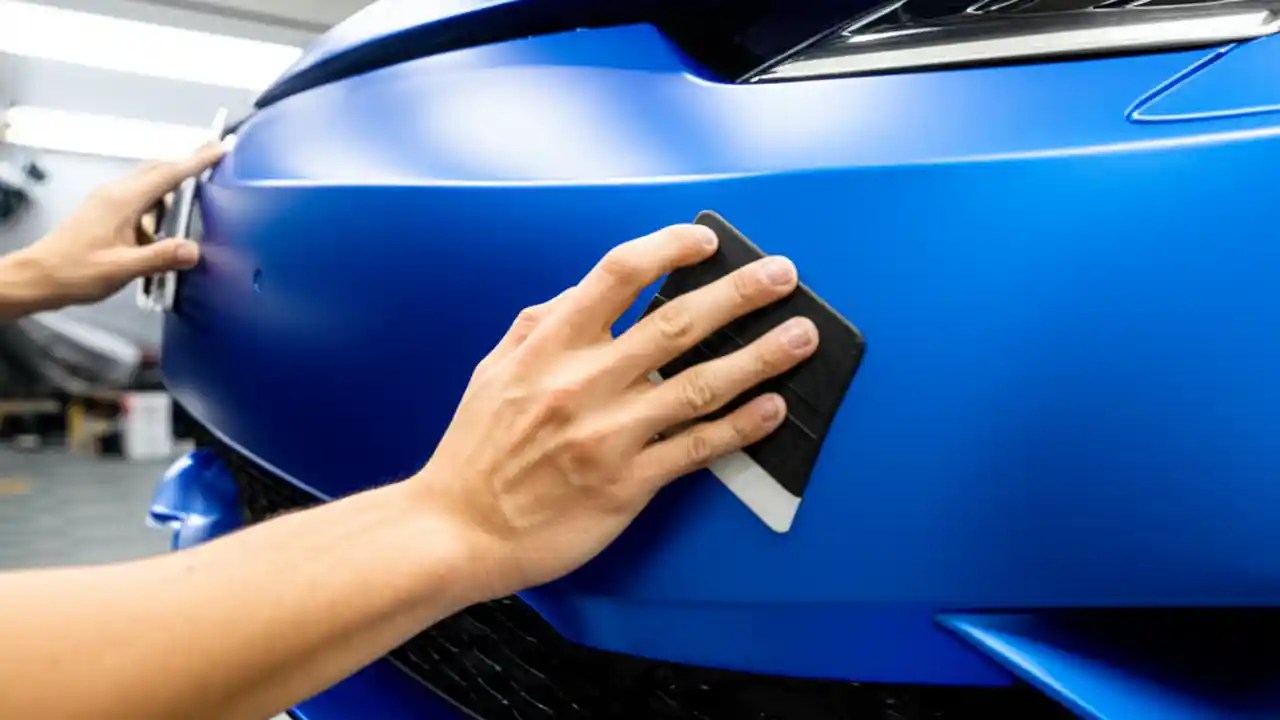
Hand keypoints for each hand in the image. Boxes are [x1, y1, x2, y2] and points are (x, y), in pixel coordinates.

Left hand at [15, 143, 224, 306]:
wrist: (39, 276)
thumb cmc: (76, 271)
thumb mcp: (122, 268)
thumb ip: (160, 258)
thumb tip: (194, 250)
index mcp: (122, 201)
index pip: (167, 174)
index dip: (197, 161)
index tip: (220, 149)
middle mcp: (115, 194)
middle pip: (158, 169)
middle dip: (187, 162)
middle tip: (215, 157)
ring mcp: (108, 201)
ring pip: (148, 183)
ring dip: (173, 184)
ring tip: (198, 195)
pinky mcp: (105, 212)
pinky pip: (139, 198)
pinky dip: (160, 202)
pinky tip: (167, 225)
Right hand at [412, 224, 818, 601]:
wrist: (458, 531)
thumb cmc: (474, 453)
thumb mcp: (493, 371)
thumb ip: (538, 327)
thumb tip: (580, 296)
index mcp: (549, 347)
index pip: (618, 275)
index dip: (668, 249)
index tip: (705, 241)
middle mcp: (583, 383)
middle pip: (677, 323)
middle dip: (740, 293)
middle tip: (782, 275)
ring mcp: (608, 435)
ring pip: (701, 385)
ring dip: (760, 357)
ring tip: (801, 337)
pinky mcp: (626, 484)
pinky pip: (696, 448)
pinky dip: (740, 427)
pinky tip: (773, 409)